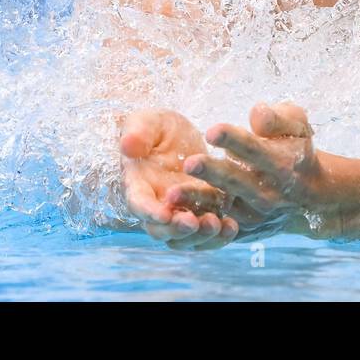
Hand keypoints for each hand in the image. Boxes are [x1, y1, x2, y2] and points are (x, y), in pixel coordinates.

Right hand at [119, 109, 239, 249]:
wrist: (177, 134)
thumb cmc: (156, 127)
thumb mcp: (147, 122)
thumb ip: (137, 132)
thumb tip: (128, 145)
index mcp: (139, 185)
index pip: (139, 203)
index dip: (149, 211)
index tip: (163, 213)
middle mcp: (157, 204)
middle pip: (161, 229)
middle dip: (176, 229)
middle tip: (193, 223)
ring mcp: (179, 211)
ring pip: (184, 237)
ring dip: (200, 236)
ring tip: (218, 225)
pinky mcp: (201, 211)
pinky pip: (206, 232)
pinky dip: (217, 235)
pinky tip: (232, 226)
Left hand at [188, 103, 345, 238]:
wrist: (312, 197)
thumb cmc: (296, 151)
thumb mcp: (298, 127)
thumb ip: (279, 118)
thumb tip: (256, 113)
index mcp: (282, 164)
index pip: (255, 150)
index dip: (234, 140)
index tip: (212, 130)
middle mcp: (269, 192)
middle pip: (238, 181)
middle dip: (213, 173)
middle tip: (190, 162)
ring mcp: (255, 214)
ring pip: (223, 208)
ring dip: (198, 201)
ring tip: (172, 194)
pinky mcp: (243, 230)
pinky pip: (218, 227)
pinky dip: (197, 222)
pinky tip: (174, 213)